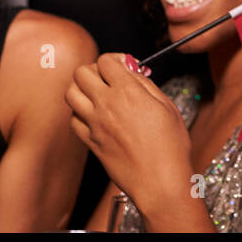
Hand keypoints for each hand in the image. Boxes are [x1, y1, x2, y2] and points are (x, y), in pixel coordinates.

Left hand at [66, 54, 192, 211]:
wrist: (159, 182)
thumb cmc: (170, 146)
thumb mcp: (167, 106)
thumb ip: (145, 85)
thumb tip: (132, 72)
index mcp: (128, 91)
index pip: (106, 60)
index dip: (116, 59)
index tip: (126, 67)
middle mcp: (106, 105)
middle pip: (81, 72)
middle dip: (95, 70)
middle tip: (108, 78)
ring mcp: (95, 124)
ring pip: (70, 94)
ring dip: (82, 89)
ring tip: (97, 94)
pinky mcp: (90, 142)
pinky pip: (73, 120)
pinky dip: (80, 113)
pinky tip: (94, 116)